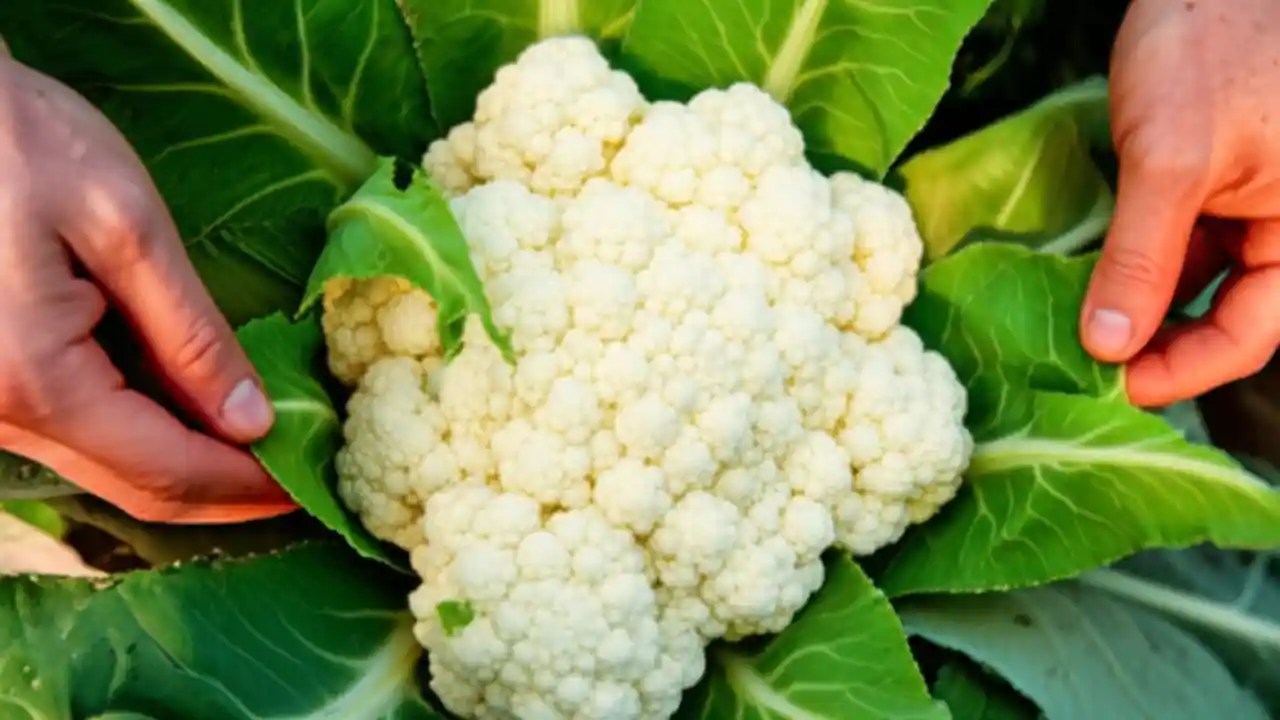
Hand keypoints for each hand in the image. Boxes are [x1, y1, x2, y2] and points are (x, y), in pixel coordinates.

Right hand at [0, 55, 295, 522]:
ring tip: (266, 453)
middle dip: (226, 492)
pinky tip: (197, 415)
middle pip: (136, 487)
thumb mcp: (125, 227)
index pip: (169, 470)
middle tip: (302, 480)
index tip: (313, 481)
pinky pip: (79, 435)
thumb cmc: (18, 140)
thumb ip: (191, 334)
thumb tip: (252, 420)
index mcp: (39, 382)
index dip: (249, 486)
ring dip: (188, 468)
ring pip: (106, 469)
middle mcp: (2, 414)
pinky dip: (146, 438)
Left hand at [1081, 0, 1279, 406]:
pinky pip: (1176, 241)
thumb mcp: (1172, 161)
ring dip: (1140, 306)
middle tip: (1090, 369)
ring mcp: (1244, 202)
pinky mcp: (1206, 180)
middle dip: (1158, 344)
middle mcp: (1279, 224)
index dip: (1184, 370)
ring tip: (1080, 330)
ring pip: (1194, 281)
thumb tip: (1110, 346)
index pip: (1251, 332)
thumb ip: (1143, 258)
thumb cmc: (1211, 47)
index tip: (1117, 387)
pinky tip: (1088, 280)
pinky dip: (1135, 263)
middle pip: (1224, 314)